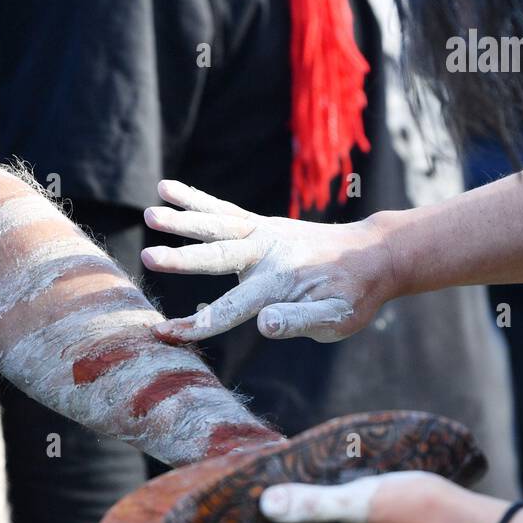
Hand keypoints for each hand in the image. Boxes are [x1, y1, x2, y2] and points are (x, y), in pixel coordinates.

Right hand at [142, 180, 398, 342]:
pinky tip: (167, 188)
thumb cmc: (354, 296)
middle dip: (182, 260)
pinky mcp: (261, 225)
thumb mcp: (336, 318)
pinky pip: (223, 211)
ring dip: (183, 218)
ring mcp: (263, 235)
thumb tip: (264, 324)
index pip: (229, 310)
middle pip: (216, 257)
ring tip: (150, 211)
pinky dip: (196, 199)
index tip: (163, 334)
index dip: (195, 325)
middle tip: (148, 256)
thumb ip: (300, 321)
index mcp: (280, 284)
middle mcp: (267, 254)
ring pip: (216, 225)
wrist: (374, 255)